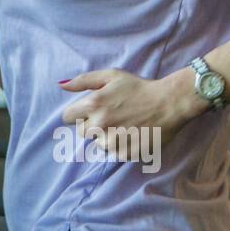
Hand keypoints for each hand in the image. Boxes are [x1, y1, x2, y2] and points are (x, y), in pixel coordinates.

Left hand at [59, 68, 203, 156]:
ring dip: (106, 137)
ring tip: (123, 125)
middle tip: (110, 117)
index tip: (89, 111)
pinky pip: (113, 153)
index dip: (77, 113)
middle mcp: (100, 125)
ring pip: (98, 144)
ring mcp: (113, 142)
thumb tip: (61, 86)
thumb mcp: (111, 76)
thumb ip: (83, 80)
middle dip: (91, 125)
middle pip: (81, 132)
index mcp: (93, 104)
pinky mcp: (125, 154)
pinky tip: (132, 134)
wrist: (168, 103)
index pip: (68, 117)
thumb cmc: (139, 88)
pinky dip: (120, 146)